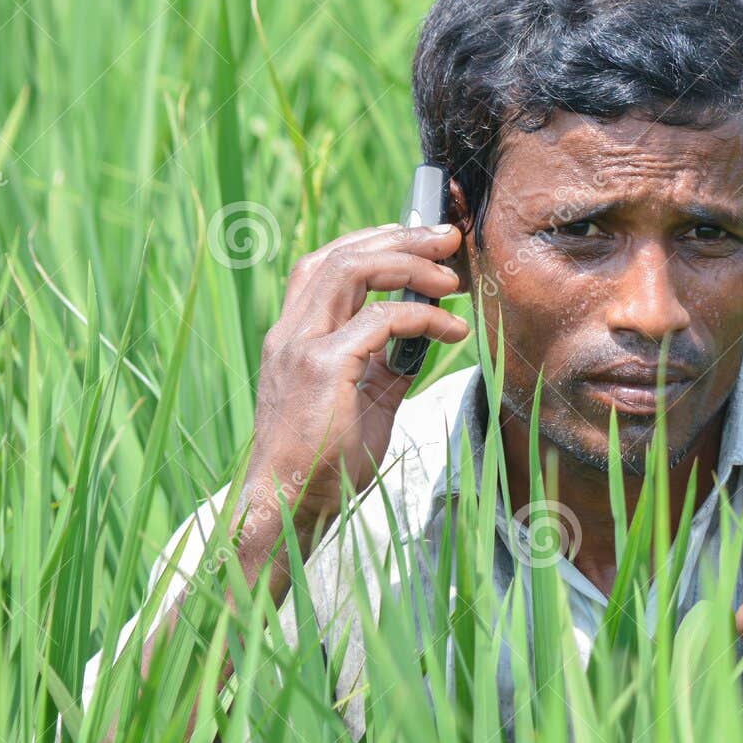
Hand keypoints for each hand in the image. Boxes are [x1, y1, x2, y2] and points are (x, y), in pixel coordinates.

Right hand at [244, 221, 468, 538]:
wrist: (290, 505)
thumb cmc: (325, 460)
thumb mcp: (364, 401)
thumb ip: (386, 364)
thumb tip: (423, 338)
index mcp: (295, 334)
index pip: (329, 263)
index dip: (378, 242)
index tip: (424, 241)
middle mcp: (291, 331)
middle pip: (342, 254)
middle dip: (400, 237)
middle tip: (448, 238)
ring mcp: (300, 346)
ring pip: (352, 269)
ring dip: (410, 264)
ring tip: (453, 278)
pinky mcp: (321, 367)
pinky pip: (378, 320)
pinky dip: (422, 318)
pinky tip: (452, 331)